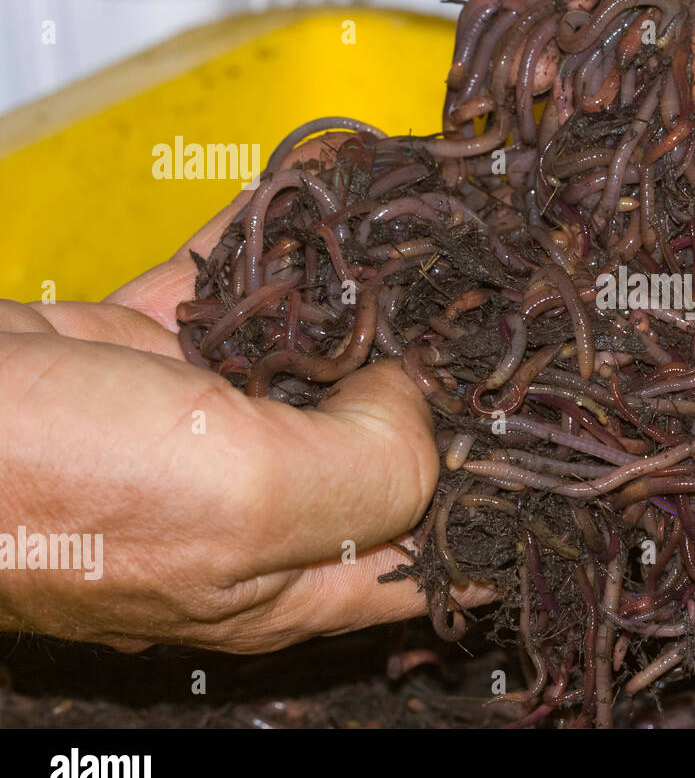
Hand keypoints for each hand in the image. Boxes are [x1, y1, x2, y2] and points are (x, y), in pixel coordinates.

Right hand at [0, 137, 491, 653]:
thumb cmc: (44, 482)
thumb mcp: (246, 497)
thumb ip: (371, 468)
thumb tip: (414, 399)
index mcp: (285, 579)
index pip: (429, 559)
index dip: (498, 507)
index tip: (559, 443)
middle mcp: (250, 511)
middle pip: (382, 449)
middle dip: (441, 384)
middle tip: (508, 314)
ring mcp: (195, 431)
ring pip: (314, 361)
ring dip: (367, 303)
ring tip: (437, 244)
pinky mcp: (143, 358)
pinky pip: (233, 295)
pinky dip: (277, 248)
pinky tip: (328, 199)